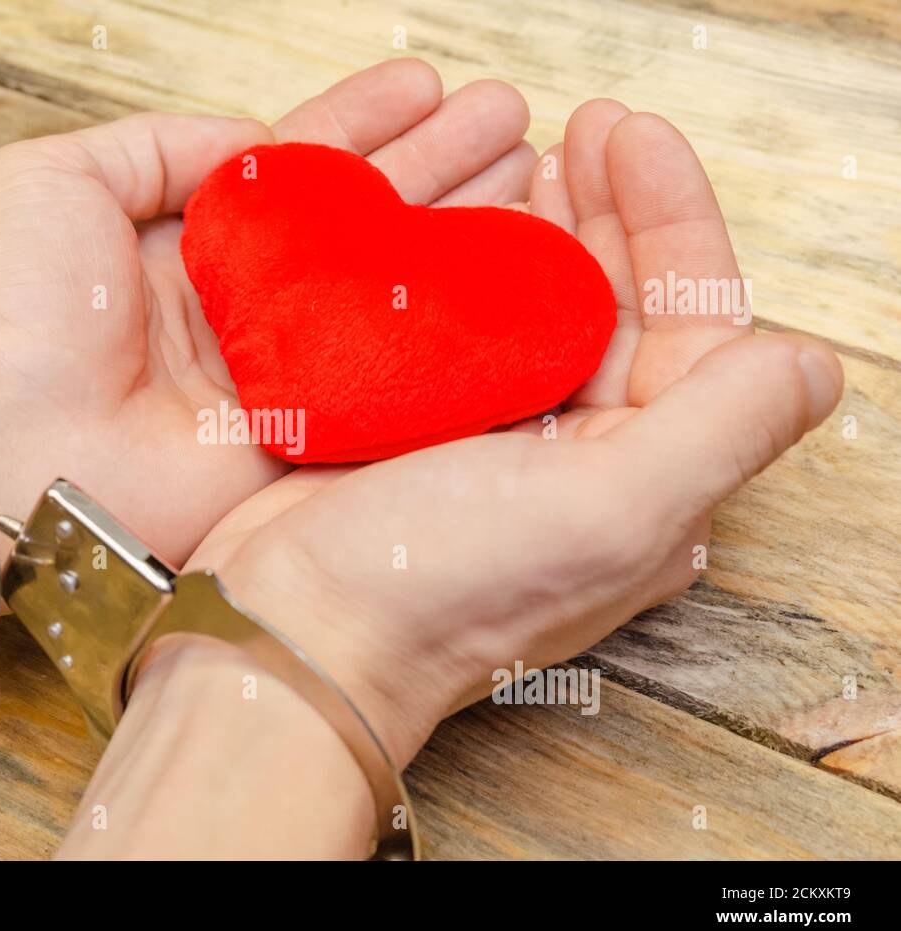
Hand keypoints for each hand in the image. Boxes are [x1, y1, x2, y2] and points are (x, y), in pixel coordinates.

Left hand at [0, 60, 536, 565]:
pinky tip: (507, 289)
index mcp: (192, 240)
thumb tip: (252, 142)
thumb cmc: (3, 312)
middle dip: (437, 167)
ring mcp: (279, 373)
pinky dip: (453, 338)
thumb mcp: (61, 178)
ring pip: (393, 294)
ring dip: (460, 236)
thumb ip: (161, 146)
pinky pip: (392, 382)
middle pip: (364, 223)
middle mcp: (246, 305)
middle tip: (508, 121)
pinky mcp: (302, 439)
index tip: (426, 82)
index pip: (301, 166)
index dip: (366, 122)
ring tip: (530, 176)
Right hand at [182, 103, 844, 765]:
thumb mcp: (608, 513)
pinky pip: (465, 329)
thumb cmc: (440, 587)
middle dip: (611, 211)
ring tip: (525, 157)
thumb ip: (722, 429)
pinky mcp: (424, 431)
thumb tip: (809, 360)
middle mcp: (586, 460)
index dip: (675, 223)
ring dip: (541, 230)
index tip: (629, 137)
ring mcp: (501, 444)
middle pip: (620, 308)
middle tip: (582, 126)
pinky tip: (451, 225)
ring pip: (541, 311)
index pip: (693, 326)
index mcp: (649, 479)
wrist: (292, 632)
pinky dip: (466, 270)